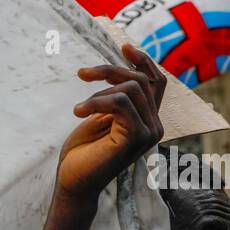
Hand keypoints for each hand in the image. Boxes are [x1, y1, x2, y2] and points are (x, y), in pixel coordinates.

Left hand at [56, 44, 166, 208]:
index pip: (156, 82)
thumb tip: (125, 70)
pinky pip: (121, 102)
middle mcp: (155, 126)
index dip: (143, 61)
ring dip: (98, 92)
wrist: (73, 182)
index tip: (124, 46)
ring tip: (78, 109)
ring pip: (131, 88)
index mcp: (148, 120)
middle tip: (82, 74)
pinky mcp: (136, 137)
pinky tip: (78, 112)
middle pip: (140, 80)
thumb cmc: (82, 152)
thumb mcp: (100, 117)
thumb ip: (117, 98)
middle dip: (109, 71)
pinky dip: (97, 101)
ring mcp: (149, 132)